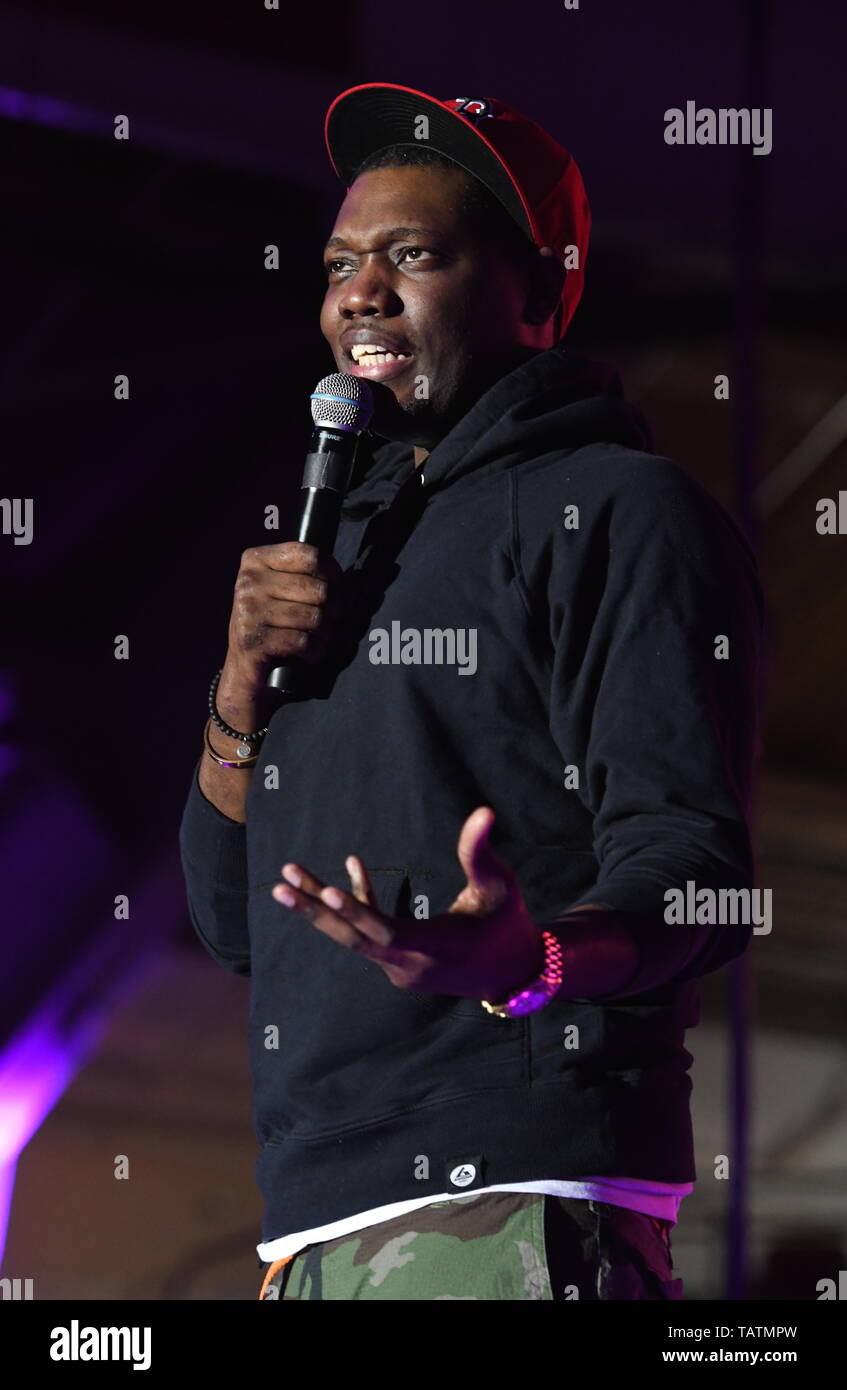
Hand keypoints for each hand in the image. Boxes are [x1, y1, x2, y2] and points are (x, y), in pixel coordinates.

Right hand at [226, 541, 344, 696]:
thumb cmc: (270, 620)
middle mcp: (248, 582)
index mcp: (254, 560)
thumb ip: (301, 572)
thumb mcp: (277, 586)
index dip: (332, 570)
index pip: (308, 555)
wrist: (243, 664)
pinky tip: (309, 653)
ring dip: (326, 632)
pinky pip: (304, 642)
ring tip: (319, 637)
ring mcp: (249, 612)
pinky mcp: (254, 641)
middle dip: (334, 608)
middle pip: (319, 589)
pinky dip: (315, 651)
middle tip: (331, 619)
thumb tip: (338, 577)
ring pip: (315, 617)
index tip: (336, 584)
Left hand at [271, 807, 545, 1001]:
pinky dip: (358, 907)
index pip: (388, 932)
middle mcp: (411, 963)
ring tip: (285, 882)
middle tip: (280, 886)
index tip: (329, 892)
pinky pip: (368, 935)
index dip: (359, 912)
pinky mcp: (397, 965)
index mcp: (438, 945)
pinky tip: (348, 873)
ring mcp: (401, 968)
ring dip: (321, 909)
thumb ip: (480, 852)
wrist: (512, 973)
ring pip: (354, 937)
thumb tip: (484, 811)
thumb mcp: (498, 886)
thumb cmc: (507, 923)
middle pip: (355, 938)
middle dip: (316, 911)